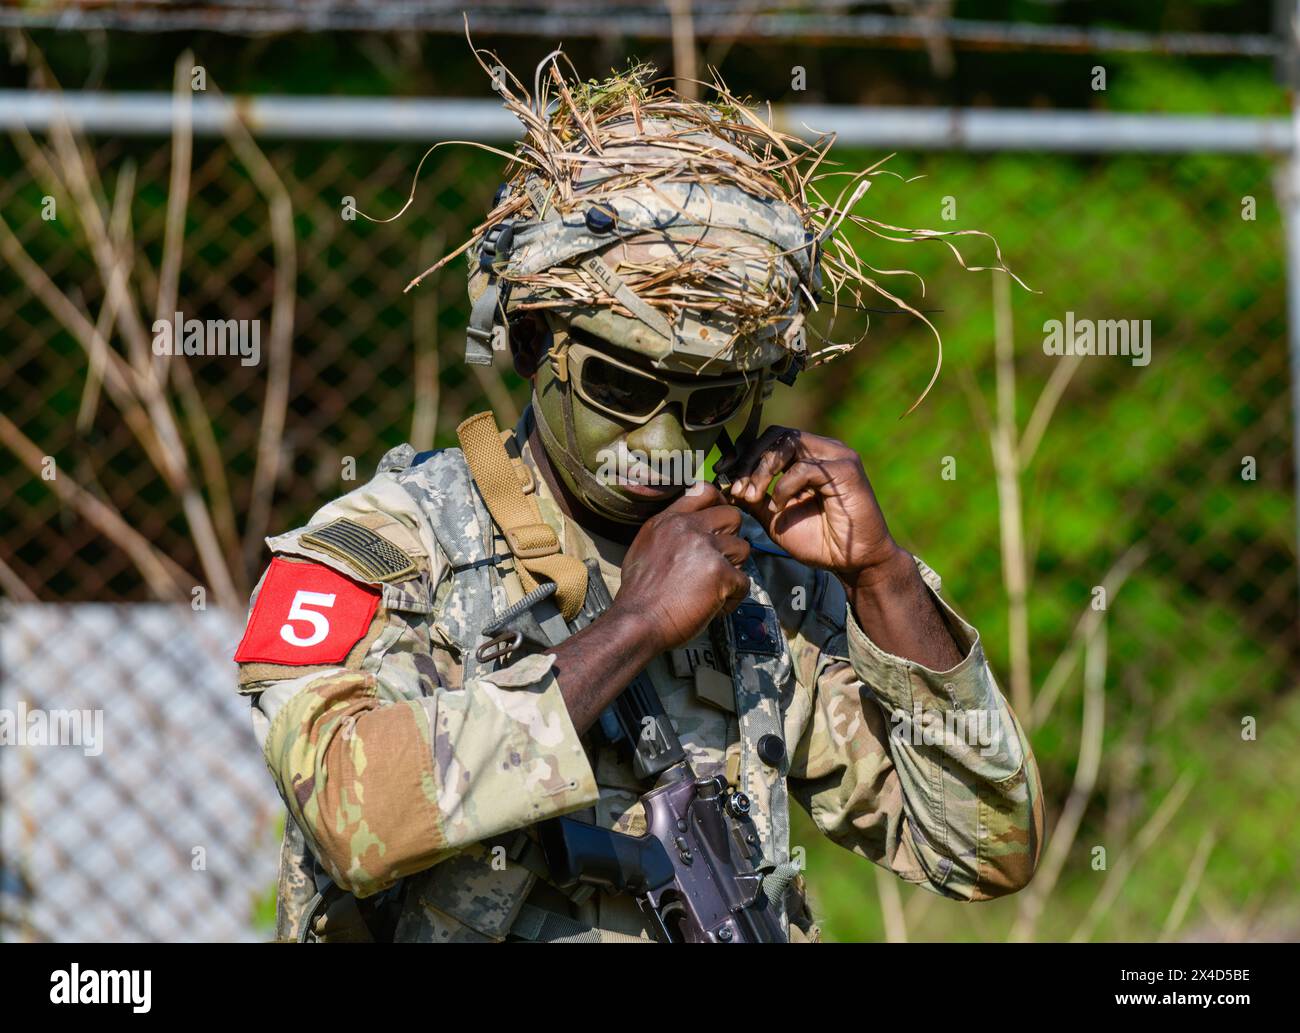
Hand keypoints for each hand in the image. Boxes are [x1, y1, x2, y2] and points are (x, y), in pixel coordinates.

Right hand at [612, 481, 751, 652]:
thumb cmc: (640, 595)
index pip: (703, 491)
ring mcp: (705, 548)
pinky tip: (715, 606)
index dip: (719, 503)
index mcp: (668, 520)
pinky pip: (744, 581)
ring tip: (716, 588)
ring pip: (743, 548)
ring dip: (734, 569)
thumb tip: (688, 531)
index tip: (722, 519)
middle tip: (722, 559)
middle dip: (732, 537)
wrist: (637, 621)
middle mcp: (687, 528)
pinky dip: (733, 598)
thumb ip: (667, 533)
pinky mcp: (720, 572)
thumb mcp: (644, 548)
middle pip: (732, 516)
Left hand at [726, 426, 902, 586]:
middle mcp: (823, 450)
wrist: (852, 562)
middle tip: (736, 488)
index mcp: (807, 457)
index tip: (721, 472)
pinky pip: (805, 468)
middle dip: (749, 460)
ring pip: (789, 444)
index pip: (769, 440)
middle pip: (776, 436)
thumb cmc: (818, 541)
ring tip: (752, 496)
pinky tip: (779, 505)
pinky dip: (784, 486)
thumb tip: (725, 485)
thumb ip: (754, 498)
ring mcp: (837, 457)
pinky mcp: (846, 470)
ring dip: (763, 470)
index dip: (743, 453)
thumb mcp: (775, 518)